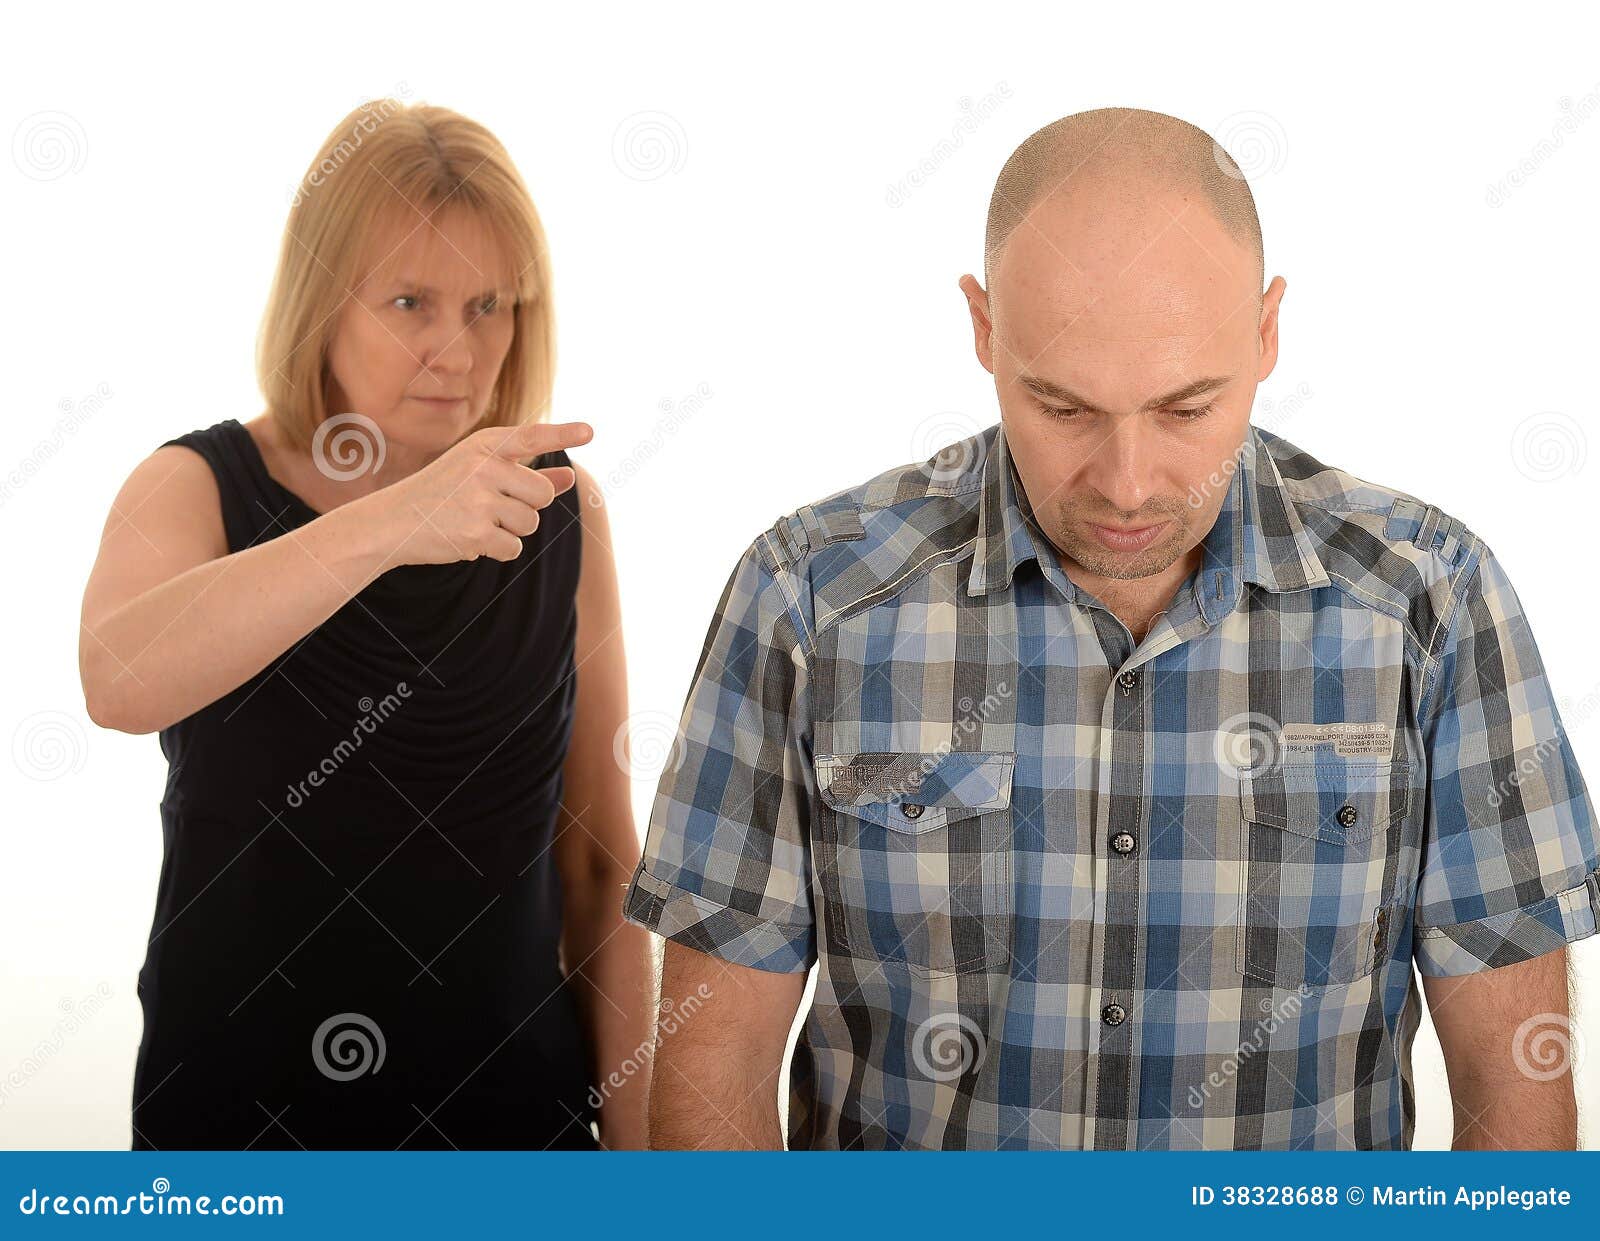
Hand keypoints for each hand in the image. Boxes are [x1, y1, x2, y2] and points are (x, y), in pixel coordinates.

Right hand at [358, 420, 594, 566]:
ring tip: (475, 520)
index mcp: (483, 446)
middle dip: (527, 506)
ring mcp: (479, 500)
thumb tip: (570, 478)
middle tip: (491, 505)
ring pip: (530, 523)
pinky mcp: (475, 533)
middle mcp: (482, 467)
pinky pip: (514, 548)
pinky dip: (497, 549)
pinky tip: (468, 537)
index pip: (531, 437)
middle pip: (542, 494)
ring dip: (511, 530)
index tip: (590, 432)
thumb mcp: (480, 474)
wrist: (392, 521)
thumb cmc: (442, 494)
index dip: (563, 434)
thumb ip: (526, 474)